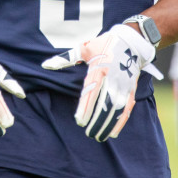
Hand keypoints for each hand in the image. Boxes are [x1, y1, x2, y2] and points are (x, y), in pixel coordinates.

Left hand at [43, 23, 157, 141]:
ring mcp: (123, 85)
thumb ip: (65, 59)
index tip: (79, 121)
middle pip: (104, 103)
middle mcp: (113, 78)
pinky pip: (127, 108)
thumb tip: (46, 65)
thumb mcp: (84, 48)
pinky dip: (121, 121)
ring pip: (116, 108)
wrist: (131, 41)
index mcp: (99, 69)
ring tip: (99, 136)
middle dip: (97, 120)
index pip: (91, 92)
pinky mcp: (131, 90)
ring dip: (108, 123)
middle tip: (89, 134)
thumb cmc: (104, 44)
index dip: (86, 107)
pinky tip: (114, 133)